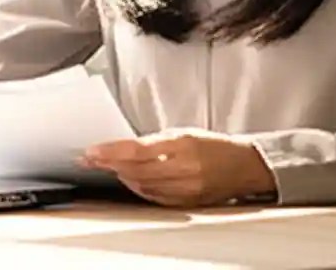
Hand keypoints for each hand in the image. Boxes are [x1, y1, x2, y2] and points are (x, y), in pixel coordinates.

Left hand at [79, 128, 276, 207]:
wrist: (245, 166)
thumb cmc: (215, 146)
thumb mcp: (184, 132)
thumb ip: (155, 141)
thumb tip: (124, 148)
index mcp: (183, 144)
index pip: (137, 150)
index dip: (111, 152)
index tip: (92, 151)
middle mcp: (184, 168)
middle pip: (136, 170)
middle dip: (109, 165)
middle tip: (91, 159)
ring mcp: (186, 188)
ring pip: (142, 186)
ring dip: (121, 176)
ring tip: (106, 167)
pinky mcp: (188, 202)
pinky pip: (155, 198)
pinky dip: (138, 189)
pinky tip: (129, 181)